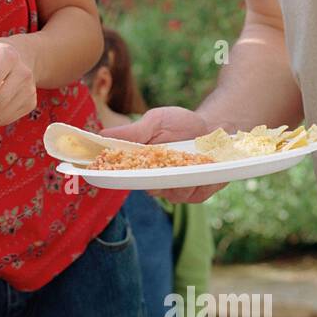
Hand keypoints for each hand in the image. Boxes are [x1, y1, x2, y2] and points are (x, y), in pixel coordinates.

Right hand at [106, 106, 227, 203]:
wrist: (213, 127)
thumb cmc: (180, 123)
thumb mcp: (155, 121)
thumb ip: (132, 132)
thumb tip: (102, 135)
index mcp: (141, 165)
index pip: (125, 176)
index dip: (118, 176)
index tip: (120, 168)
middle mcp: (156, 181)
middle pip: (149, 188)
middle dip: (155, 178)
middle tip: (164, 160)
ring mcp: (176, 189)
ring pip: (172, 193)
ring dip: (179, 178)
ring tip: (189, 158)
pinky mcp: (196, 194)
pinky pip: (192, 194)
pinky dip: (197, 181)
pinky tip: (203, 165)